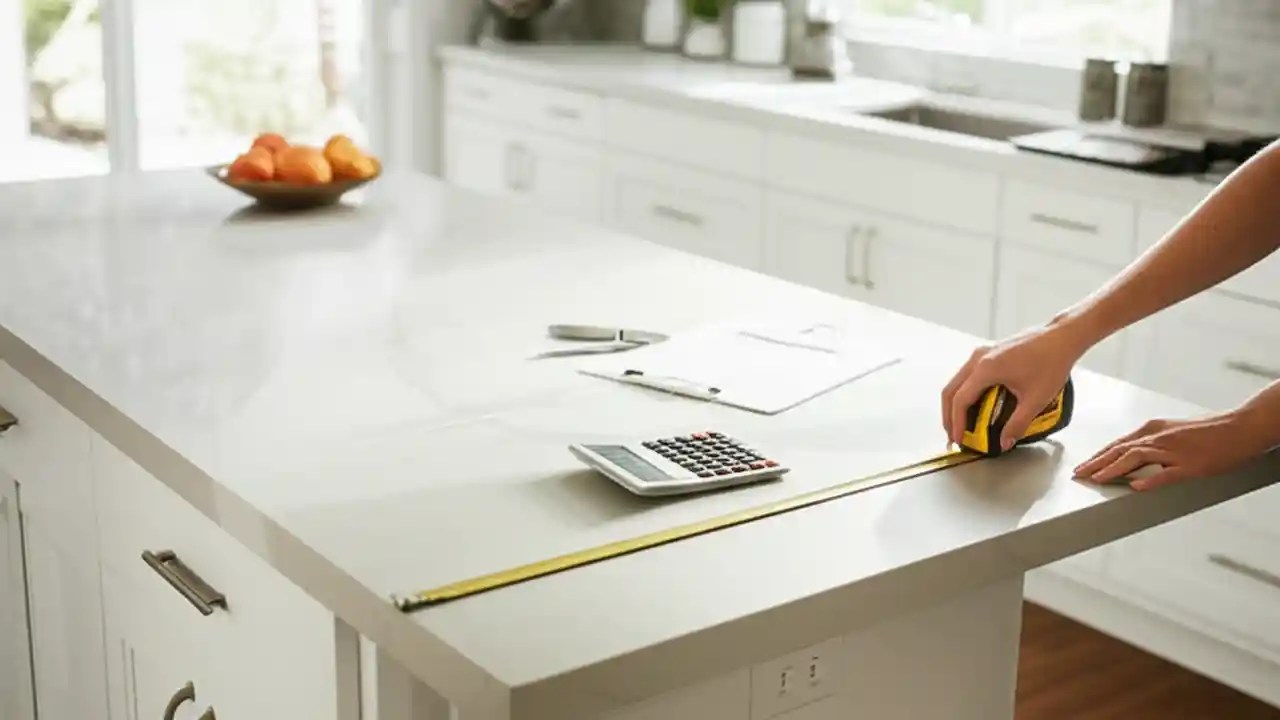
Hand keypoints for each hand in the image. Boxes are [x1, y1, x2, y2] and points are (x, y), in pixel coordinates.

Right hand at [941, 321, 1087, 450]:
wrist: (1061, 337)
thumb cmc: (1051, 362)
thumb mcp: (1036, 399)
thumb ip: (1018, 423)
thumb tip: (1004, 442)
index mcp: (986, 369)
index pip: (960, 400)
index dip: (957, 423)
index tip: (958, 439)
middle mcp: (978, 358)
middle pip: (950, 390)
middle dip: (949, 415)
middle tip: (954, 434)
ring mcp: (982, 353)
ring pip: (957, 381)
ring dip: (955, 403)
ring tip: (960, 422)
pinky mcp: (988, 352)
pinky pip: (967, 374)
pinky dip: (964, 392)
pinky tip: (974, 404)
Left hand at [1074, 413, 1275, 489]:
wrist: (1240, 426)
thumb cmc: (1210, 431)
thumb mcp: (1174, 431)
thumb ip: (1153, 442)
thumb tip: (1134, 452)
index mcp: (1154, 429)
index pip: (1119, 443)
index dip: (1098, 455)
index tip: (1084, 465)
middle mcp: (1159, 437)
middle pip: (1121, 449)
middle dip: (1097, 463)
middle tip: (1079, 474)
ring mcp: (1174, 450)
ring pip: (1137, 458)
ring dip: (1113, 469)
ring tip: (1096, 479)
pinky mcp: (1191, 464)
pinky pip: (1167, 473)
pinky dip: (1150, 480)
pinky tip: (1136, 487)